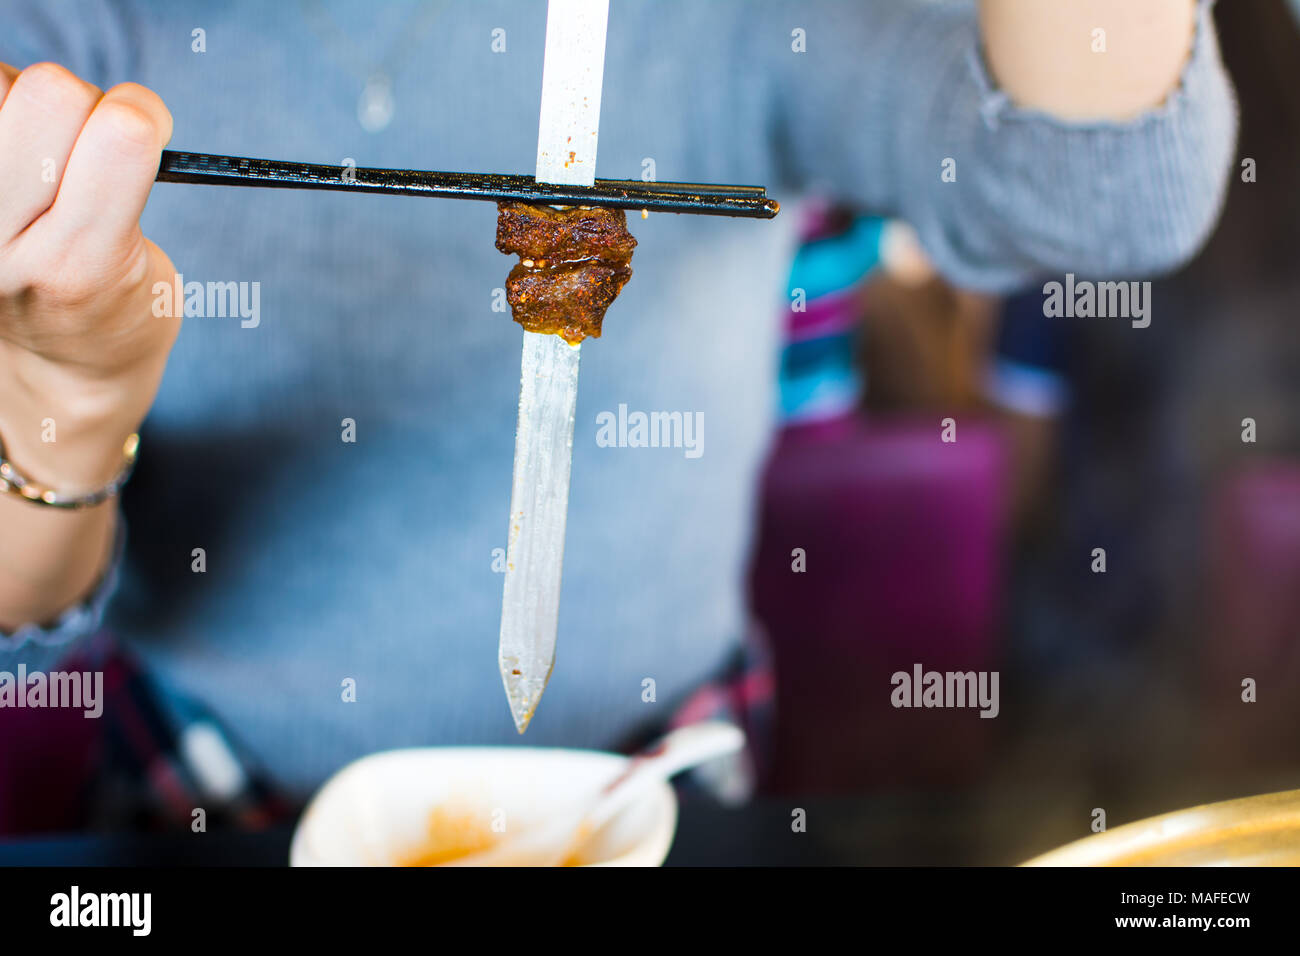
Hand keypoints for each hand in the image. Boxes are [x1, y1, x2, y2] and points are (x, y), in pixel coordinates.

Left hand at [0, 61, 177, 484]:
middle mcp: (2, 244)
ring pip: (3, 82)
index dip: (143, 119)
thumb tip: (115, 108)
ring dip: (27, 103)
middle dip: (85, 108)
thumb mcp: (148, 267)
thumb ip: (123, 182)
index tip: (145, 142)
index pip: (122, 131)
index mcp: (78, 265)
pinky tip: (9, 156)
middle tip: (86, 157)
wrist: (55, 364)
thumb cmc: (116, 305)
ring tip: (36, 158)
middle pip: (55, 92)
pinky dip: (1, 108)